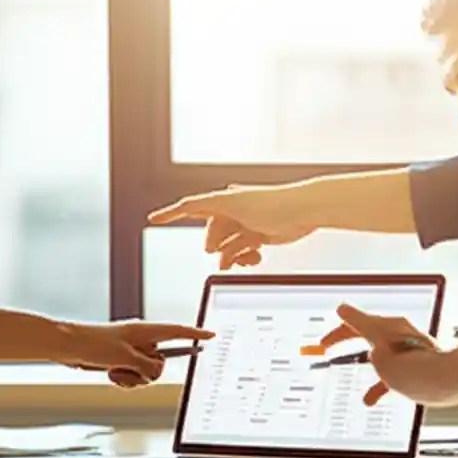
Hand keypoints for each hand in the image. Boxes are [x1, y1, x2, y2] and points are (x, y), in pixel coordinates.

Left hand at [63, 323, 214, 384]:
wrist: (68, 347)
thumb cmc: (93, 344)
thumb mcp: (125, 357)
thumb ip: (147, 365)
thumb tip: (156, 371)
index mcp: (145, 330)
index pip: (177, 331)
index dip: (195, 334)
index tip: (210, 335)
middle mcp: (141, 340)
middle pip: (162, 362)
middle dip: (147, 370)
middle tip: (129, 368)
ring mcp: (132, 351)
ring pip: (148, 373)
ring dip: (133, 377)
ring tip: (115, 370)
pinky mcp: (122, 360)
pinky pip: (135, 377)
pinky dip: (125, 379)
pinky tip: (111, 373)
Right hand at [148, 185, 317, 268]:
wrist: (304, 209)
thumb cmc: (274, 204)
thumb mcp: (237, 210)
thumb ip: (216, 221)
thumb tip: (207, 244)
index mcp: (223, 199)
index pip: (190, 206)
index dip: (170, 213)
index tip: (153, 219)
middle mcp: (232, 210)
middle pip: (211, 234)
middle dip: (218, 246)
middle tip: (228, 250)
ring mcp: (245, 223)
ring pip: (227, 246)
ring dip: (233, 255)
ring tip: (248, 257)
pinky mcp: (258, 234)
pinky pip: (242, 250)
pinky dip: (245, 257)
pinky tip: (255, 258)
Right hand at [312, 304, 448, 405]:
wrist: (447, 382)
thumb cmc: (415, 362)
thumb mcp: (379, 341)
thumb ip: (359, 324)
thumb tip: (343, 309)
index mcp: (389, 326)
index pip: (357, 324)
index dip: (337, 333)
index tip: (324, 344)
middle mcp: (399, 338)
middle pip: (367, 335)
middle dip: (347, 341)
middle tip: (328, 349)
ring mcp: (407, 354)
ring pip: (378, 356)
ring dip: (362, 363)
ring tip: (348, 373)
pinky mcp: (414, 369)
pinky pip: (391, 374)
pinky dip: (377, 384)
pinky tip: (369, 399)